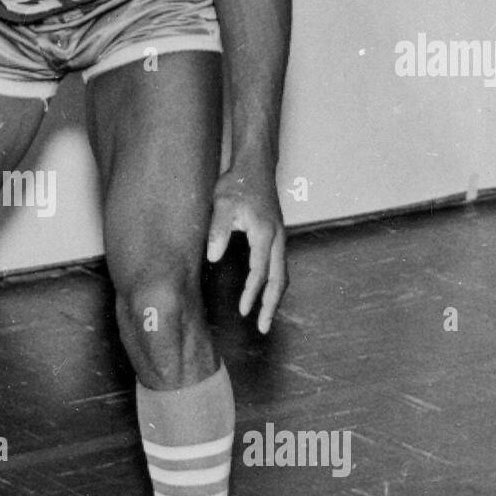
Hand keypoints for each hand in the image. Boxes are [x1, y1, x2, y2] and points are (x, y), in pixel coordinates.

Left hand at [206, 164, 287, 333]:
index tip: (243, 310)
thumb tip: (213, 256)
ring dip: (275, 298)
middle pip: (279, 279)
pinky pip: (279, 267)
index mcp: (265, 233)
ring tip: (265, 319)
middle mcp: (277, 239)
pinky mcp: (277, 238)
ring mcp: (280, 238)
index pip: (260, 271)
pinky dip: (274, 285)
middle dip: (272, 305)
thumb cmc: (238, 184)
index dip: (252, 292)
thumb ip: (218, 230)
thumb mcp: (222, 203)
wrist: (256, 167)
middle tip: (264, 328)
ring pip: (282, 275)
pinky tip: (265, 294)